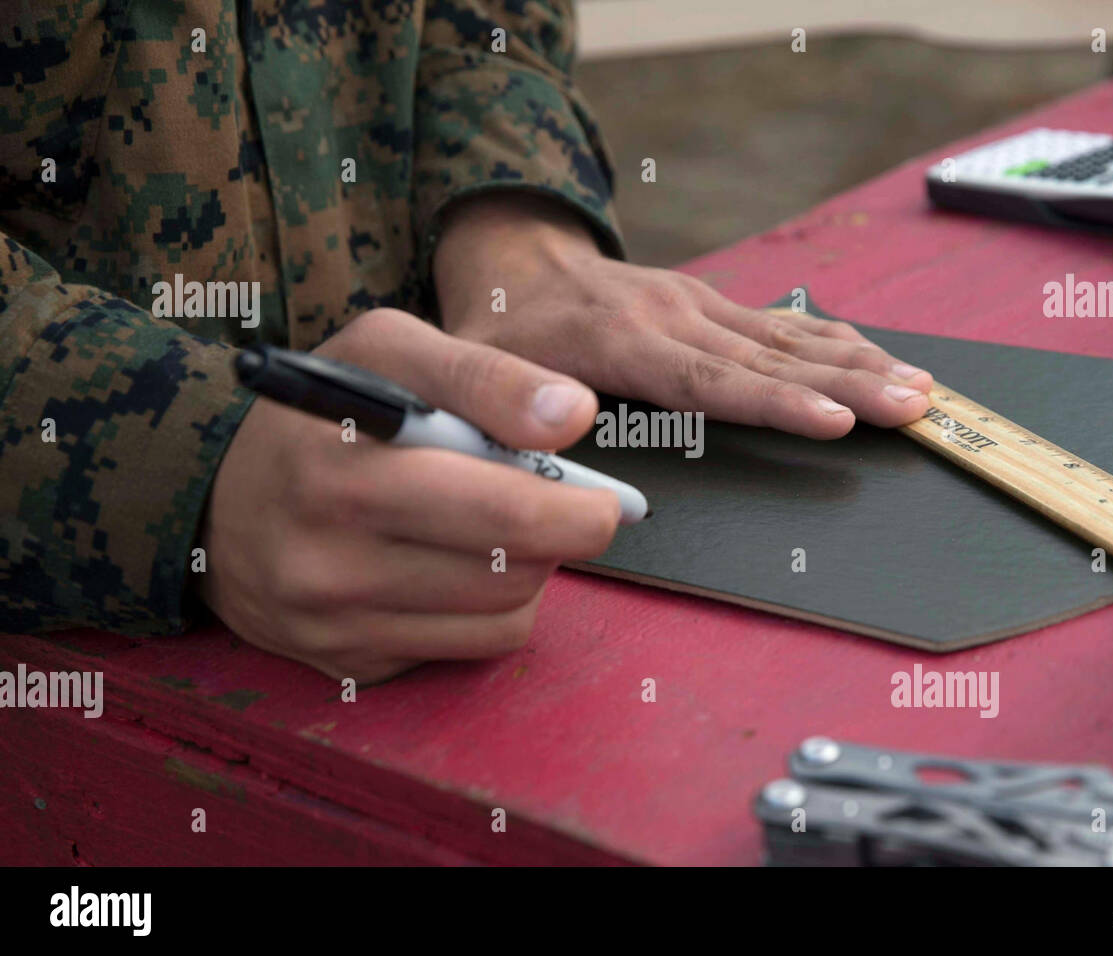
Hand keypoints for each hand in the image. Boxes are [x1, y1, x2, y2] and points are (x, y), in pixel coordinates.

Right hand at [198, 308, 620, 682]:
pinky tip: (457, 566)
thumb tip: (573, 415)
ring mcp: (335, 626)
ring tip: (505, 530)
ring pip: (500, 621)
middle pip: (513, 575)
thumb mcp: (384, 350)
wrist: (209, 497)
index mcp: (343, 473)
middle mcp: (330, 564)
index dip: (577, 511)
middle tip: (574, 510)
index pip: (501, 515)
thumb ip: (483, 373)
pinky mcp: (346, 665)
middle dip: (561, 539)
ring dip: (530, 574)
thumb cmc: (315, 411)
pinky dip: (486, 610)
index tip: (606, 500)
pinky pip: (464, 651)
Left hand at [434, 194, 932, 438]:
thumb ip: (509, 404)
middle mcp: (670, 315)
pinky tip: (877, 356)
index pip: (711, 380)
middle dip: (850, 386)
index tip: (836, 422)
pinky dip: (835, 343)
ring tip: (921, 387)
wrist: (515, 264)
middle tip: (915, 408)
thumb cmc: (498, 332)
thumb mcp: (475, 371)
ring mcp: (695, 302)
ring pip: (788, 336)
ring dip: (858, 363)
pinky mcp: (708, 301)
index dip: (776, 405)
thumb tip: (564, 430)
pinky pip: (781, 323)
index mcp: (619, 341)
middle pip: (771, 358)